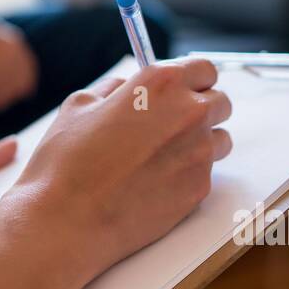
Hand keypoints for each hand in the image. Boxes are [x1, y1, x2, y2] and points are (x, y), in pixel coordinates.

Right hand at [0, 58, 231, 286]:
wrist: (68, 220)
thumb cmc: (67, 162)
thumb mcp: (79, 106)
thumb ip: (113, 90)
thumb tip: (125, 88)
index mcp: (160, 84)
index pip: (204, 68)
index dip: (193, 78)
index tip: (183, 88)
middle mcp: (189, 114)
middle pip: (220, 103)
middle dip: (201, 109)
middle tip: (171, 123)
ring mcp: (199, 154)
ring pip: (219, 139)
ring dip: (200, 142)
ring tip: (163, 156)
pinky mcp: (199, 189)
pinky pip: (205, 173)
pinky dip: (188, 174)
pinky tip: (155, 182)